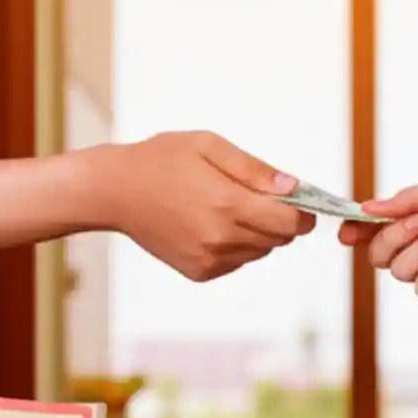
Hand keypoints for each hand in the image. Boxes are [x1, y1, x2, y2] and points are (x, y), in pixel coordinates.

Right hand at [96, 131, 315, 280]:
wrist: (114, 191)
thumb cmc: (160, 160)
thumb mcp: (209, 146)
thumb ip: (255, 170)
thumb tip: (293, 188)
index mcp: (227, 204)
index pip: (290, 223)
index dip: (303, 213)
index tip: (302, 203)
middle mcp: (220, 238)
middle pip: (279, 239)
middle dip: (281, 220)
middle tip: (261, 197)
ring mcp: (209, 259)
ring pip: (259, 251)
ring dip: (257, 232)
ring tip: (227, 206)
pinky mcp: (199, 271)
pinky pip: (237, 261)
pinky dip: (235, 245)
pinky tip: (211, 222)